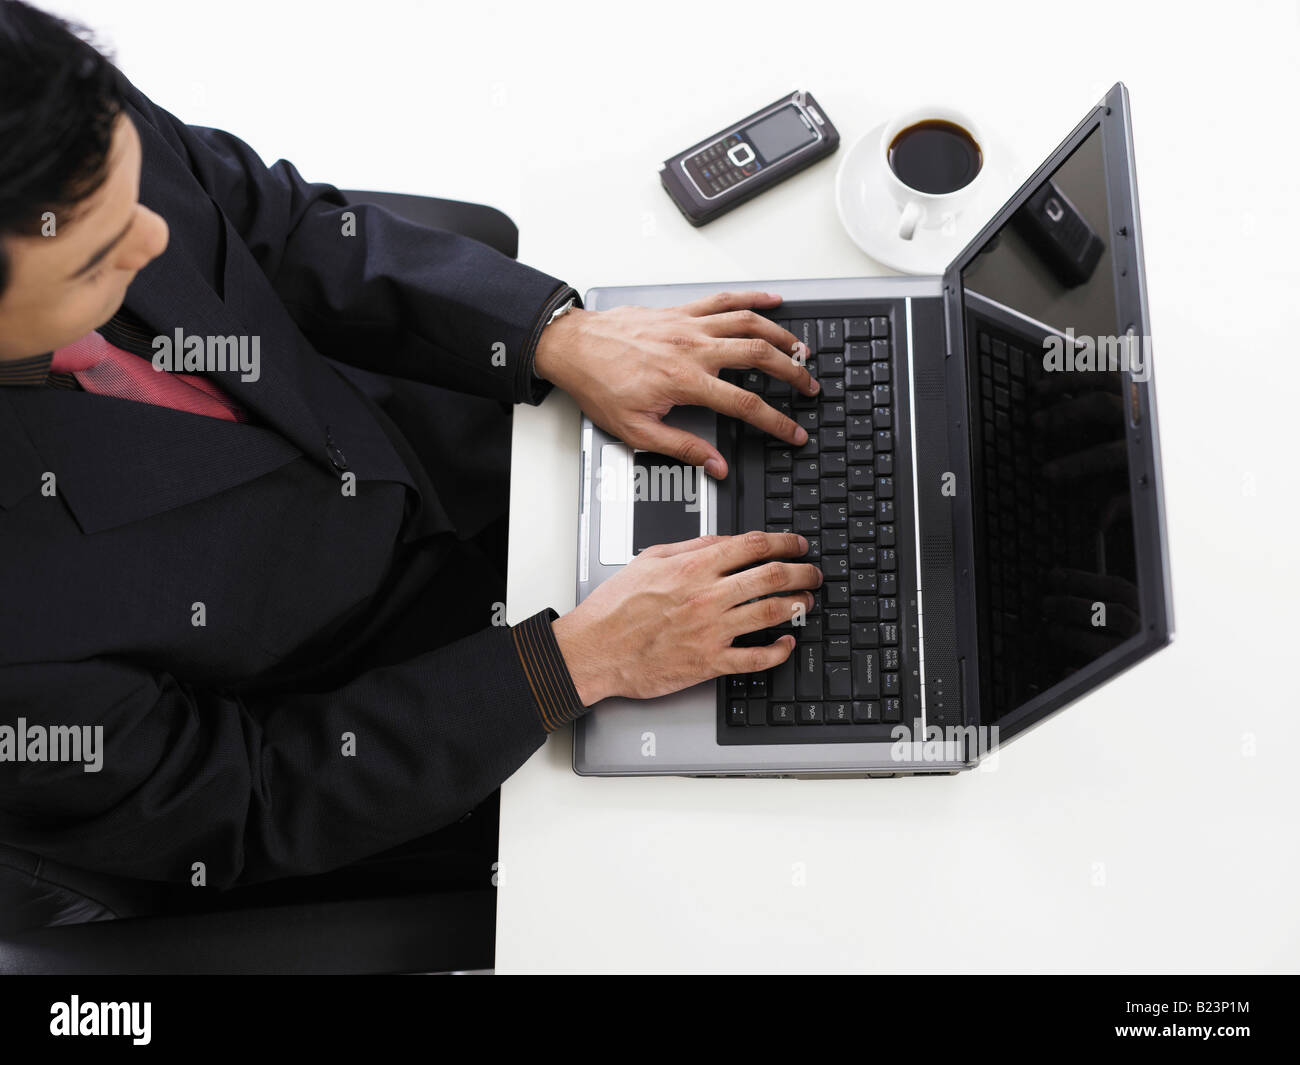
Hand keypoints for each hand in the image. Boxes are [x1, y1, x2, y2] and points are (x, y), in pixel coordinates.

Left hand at [534, 291, 818, 477]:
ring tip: (802, 349)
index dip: (775, 421)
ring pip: (748, 322)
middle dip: (791, 373)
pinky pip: (724, 300)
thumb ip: (681, 447)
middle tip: (810, 386)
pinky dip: (752, 298)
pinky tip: (773, 300)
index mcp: (685, 382)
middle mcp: (693, 348)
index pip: (744, 404)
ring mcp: (689, 325)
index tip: (793, 432)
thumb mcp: (636, 431)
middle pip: (758, 355)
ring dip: (780, 335)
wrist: (574, 348)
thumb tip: (714, 465)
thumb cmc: (600, 385)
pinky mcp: (681, 312)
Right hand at [550, 531, 821, 704]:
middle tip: (812, 572)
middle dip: (802, 571)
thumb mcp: (649, 560)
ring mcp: (712, 631)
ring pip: (772, 613)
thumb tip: (722, 540)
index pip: (753, 546)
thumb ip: (689, 547)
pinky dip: (779, 651)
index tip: (797, 545)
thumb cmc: (614, 608)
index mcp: (694, 568)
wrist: (595, 649)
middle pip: (772, 577)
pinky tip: (787, 644)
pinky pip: (756, 658)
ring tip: (807, 601)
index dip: (785, 542)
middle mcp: (708, 597)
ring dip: (797, 604)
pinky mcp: (709, 662)